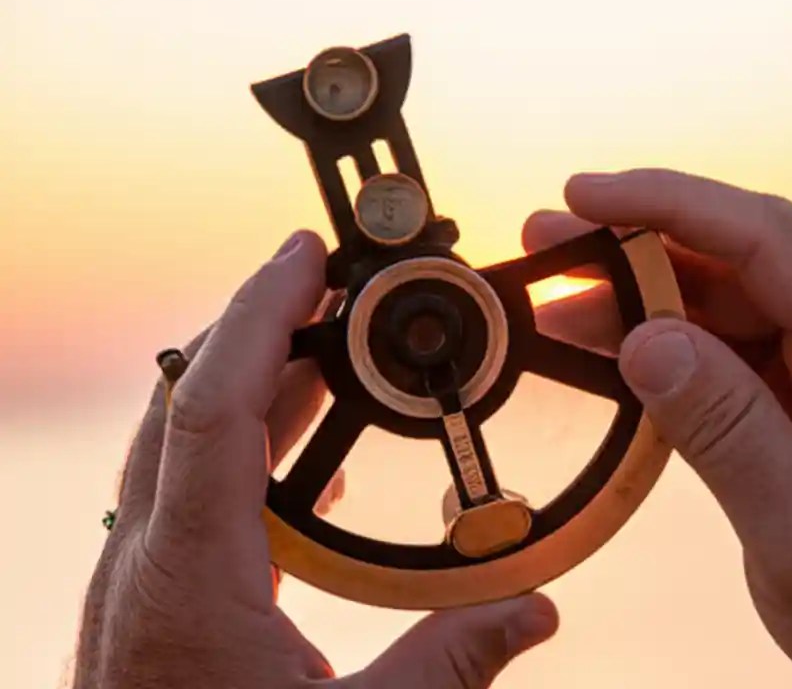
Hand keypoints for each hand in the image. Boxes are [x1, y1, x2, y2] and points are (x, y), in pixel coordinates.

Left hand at [75, 232, 557, 688]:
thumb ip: (450, 668)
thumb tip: (537, 611)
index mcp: (189, 577)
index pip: (217, 407)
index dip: (260, 318)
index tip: (303, 257)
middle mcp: (147, 562)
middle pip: (190, 402)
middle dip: (259, 327)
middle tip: (332, 284)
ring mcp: (141, 581)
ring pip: (185, 444)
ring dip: (257, 387)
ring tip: (334, 353)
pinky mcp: (154, 602)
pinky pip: (193, 492)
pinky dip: (250, 449)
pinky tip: (314, 467)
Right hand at [525, 169, 791, 687]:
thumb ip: (726, 429)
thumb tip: (644, 336)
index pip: (770, 242)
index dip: (670, 205)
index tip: (584, 194)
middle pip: (746, 261)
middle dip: (642, 243)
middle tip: (546, 240)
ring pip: (737, 304)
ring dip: (649, 294)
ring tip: (559, 293)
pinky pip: (742, 355)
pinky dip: (675, 347)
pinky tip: (616, 346)